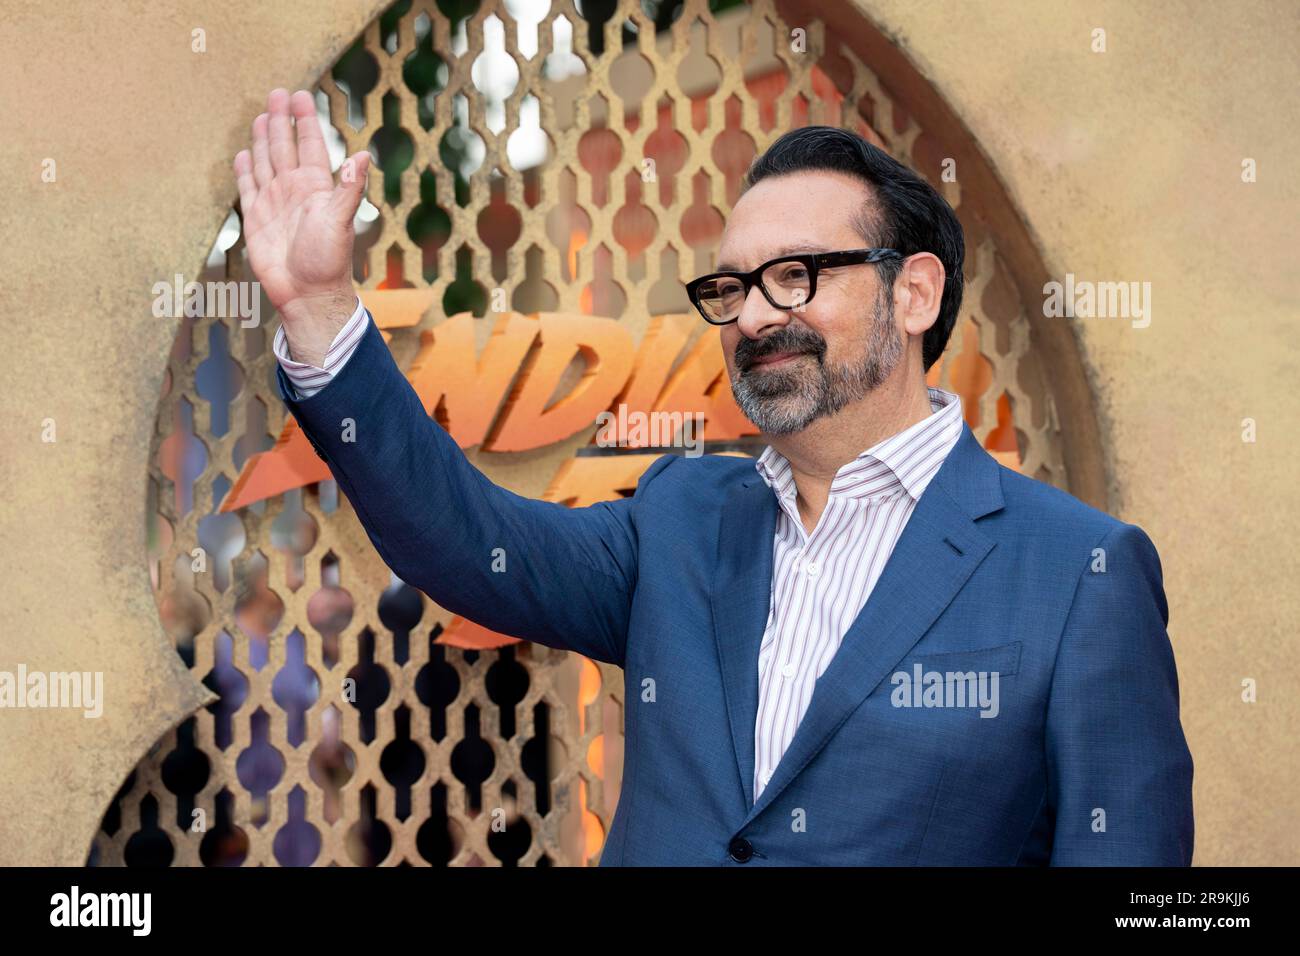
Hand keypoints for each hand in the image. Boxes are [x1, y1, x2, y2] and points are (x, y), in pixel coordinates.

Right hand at [233, 88, 369, 364]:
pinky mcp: (256, 218)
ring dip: (262, 140)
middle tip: (278, 93)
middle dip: (281, 121)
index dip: (305, 121)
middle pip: (285, 146)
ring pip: (266, 162)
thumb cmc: (328, 260)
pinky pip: (249, 188)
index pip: (311, 144)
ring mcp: (274, 202)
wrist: (307, 293)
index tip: (301, 96)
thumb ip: (350, 187)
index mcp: (316, 187)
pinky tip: (243, 155)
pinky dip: (245, 171)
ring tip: (261, 116)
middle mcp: (295, 190)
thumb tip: (365, 154)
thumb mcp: (341, 220)